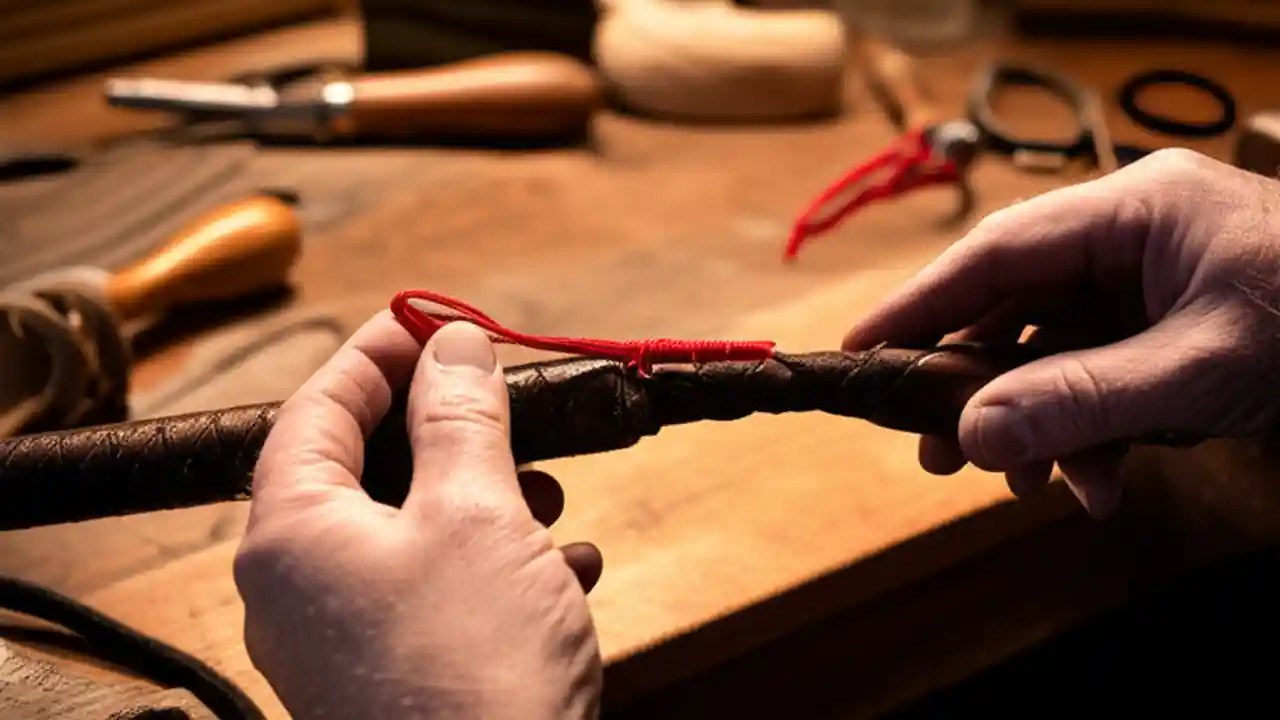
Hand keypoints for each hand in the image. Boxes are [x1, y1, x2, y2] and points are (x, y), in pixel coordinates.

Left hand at [233, 314, 602, 718]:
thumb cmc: (473, 671)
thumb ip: (460, 418)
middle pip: (363, 468)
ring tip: (549, 495)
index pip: (315, 407)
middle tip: (505, 405)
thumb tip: (452, 346)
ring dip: (483, 499)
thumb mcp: (476, 515)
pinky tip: (564, 568)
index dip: (378, 352)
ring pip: (408, 531)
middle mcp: (298, 586)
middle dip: (447, 431)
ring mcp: (341, 638)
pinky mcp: (389, 674)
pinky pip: (433, 590)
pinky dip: (494, 563)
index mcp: (291, 535)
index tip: (436, 321)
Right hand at [844, 149, 1279, 518]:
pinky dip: (1090, 432)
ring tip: (1024, 486)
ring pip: (1052, 349)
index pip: (995, 253)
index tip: (861, 352)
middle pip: (1015, 306)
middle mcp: (1131, 235)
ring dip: (1038, 423)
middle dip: (977, 387)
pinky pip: (1098, 374)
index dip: (919, 304)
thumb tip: (973, 436)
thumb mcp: (1201, 369)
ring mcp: (1149, 280)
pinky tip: (1100, 482)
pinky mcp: (1168, 322)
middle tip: (935, 453)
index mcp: (1135, 210)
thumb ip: (1081, 400)